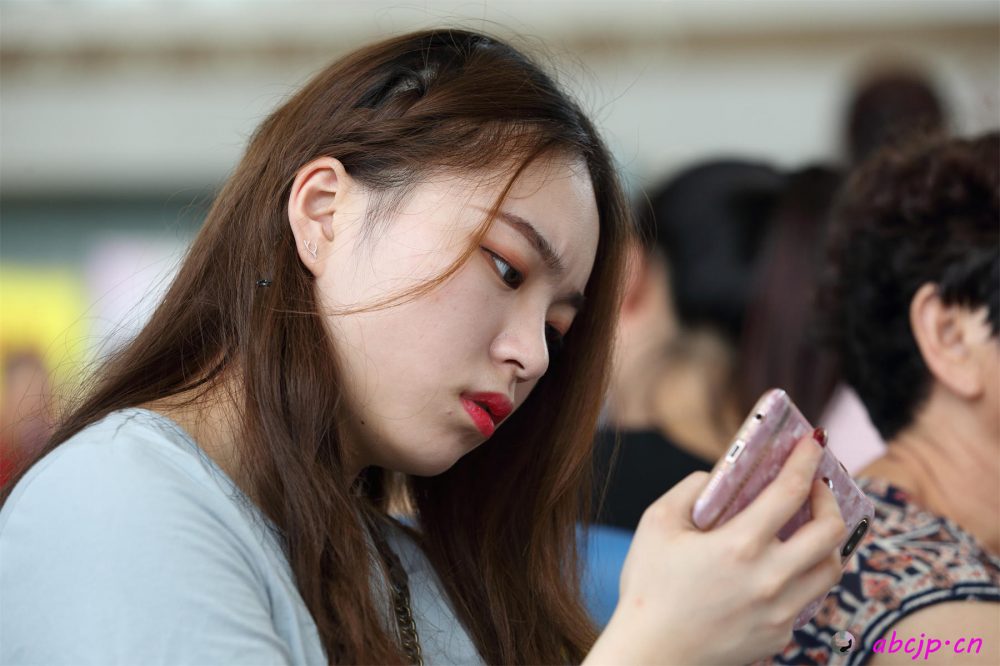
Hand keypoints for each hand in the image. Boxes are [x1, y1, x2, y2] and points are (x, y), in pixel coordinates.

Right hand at [586, 434, 843, 664]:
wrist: (652, 655)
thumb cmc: (648, 588)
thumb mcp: (657, 524)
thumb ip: (690, 490)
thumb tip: (718, 478)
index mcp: (740, 545)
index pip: (791, 491)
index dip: (806, 460)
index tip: (813, 442)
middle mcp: (770, 578)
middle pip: (831, 531)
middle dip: (830, 499)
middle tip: (816, 486)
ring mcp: (780, 611)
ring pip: (831, 569)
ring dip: (827, 540)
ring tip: (810, 526)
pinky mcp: (779, 635)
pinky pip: (809, 598)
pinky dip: (806, 574)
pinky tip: (787, 566)